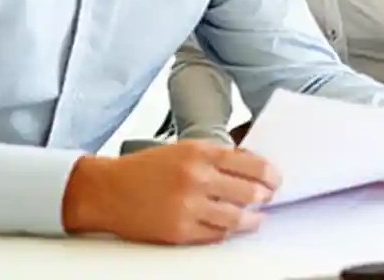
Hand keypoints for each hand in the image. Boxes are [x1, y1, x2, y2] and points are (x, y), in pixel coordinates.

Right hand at [62, 140, 278, 244]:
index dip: (269, 174)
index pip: (251, 164)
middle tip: (268, 197)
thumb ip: (217, 155)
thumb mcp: (184, 149)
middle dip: (264, 196)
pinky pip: (216, 235)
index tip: (275, 179)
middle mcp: (196, 179)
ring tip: (256, 217)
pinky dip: (227, 231)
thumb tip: (251, 163)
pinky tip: (230, 226)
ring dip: (252, 219)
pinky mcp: (179, 231)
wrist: (107, 190)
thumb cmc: (144, 169)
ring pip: (237, 217)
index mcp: (199, 154)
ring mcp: (188, 207)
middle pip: (249, 191)